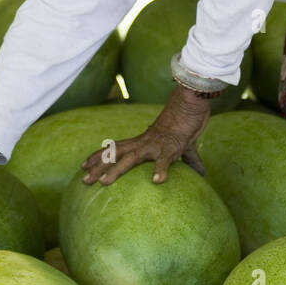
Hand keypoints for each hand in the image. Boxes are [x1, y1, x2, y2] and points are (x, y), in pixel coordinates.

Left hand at [80, 83, 213, 185]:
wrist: (191, 101)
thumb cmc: (186, 121)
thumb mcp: (185, 145)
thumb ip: (190, 160)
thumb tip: (202, 174)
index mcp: (143, 141)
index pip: (115, 148)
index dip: (99, 156)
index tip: (83, 165)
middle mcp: (143, 142)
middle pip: (116, 155)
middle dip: (98, 167)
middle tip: (83, 180)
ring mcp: (155, 145)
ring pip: (131, 159)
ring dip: (116, 170)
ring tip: (104, 183)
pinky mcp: (172, 146)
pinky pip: (165, 160)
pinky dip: (161, 170)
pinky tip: (157, 181)